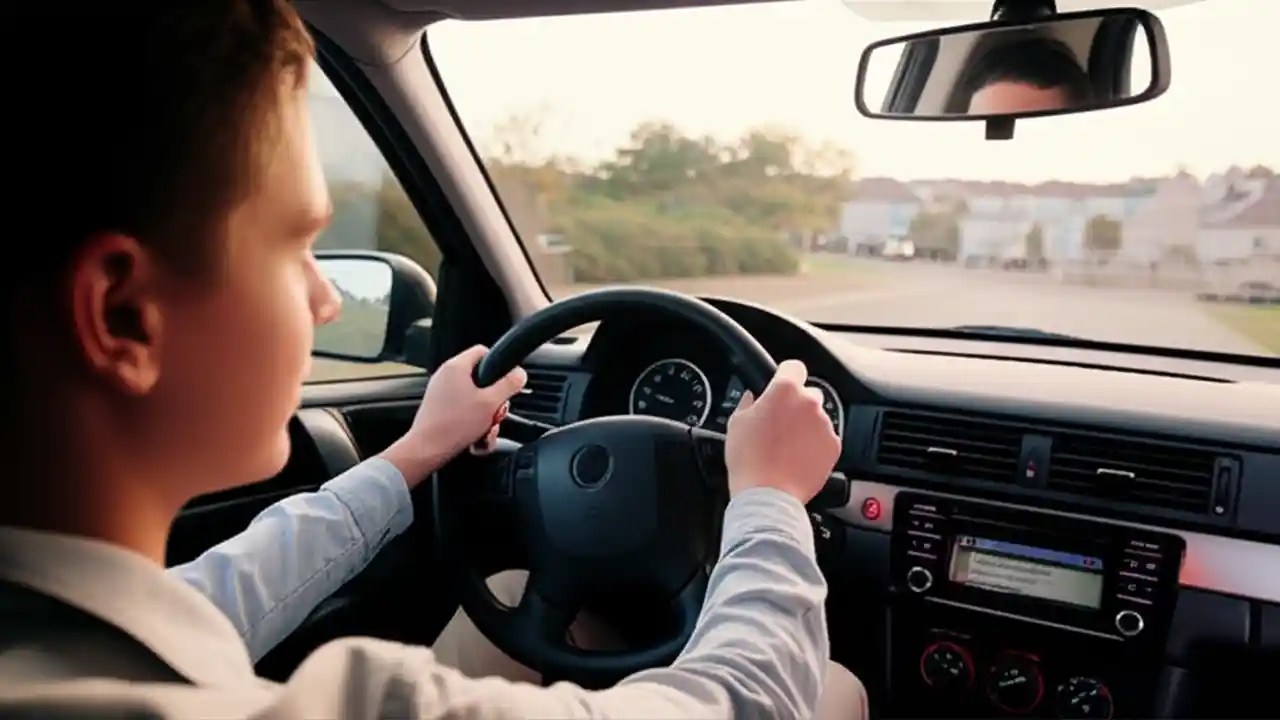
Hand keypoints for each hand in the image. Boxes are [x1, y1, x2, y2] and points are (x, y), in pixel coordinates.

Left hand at [380, 345, 526, 486]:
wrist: (427, 450)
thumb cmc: (453, 425)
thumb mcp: (490, 402)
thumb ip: (509, 384)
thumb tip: (520, 374)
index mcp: (456, 367)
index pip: (483, 352)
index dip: (499, 365)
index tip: (507, 382)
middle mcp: (446, 377)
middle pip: (482, 380)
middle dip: (494, 400)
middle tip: (496, 412)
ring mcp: (441, 394)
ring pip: (475, 400)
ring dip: (486, 416)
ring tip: (485, 431)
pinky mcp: (440, 410)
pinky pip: (464, 412)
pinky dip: (474, 424)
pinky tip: (477, 438)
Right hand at [725, 360, 839, 503]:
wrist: (768, 495)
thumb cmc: (748, 460)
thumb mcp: (736, 424)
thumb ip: (748, 403)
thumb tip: (753, 398)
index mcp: (784, 390)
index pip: (794, 367)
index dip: (786, 375)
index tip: (782, 384)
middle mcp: (809, 402)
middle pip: (808, 394)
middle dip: (796, 405)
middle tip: (780, 425)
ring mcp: (825, 425)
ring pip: (817, 418)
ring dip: (806, 426)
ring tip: (788, 447)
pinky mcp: (834, 446)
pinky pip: (826, 438)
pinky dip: (816, 445)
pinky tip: (798, 458)